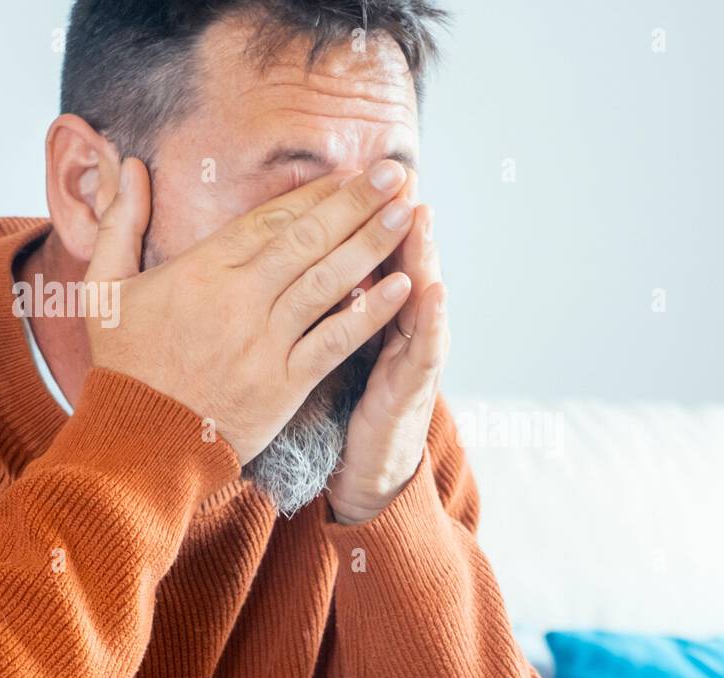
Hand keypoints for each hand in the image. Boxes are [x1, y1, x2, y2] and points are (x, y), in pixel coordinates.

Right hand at [83, 157, 416, 464]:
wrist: (139, 442)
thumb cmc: (124, 363)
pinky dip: (369, 314)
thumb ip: (120, 222)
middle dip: (356, 202)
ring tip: (408, 214)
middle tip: (397, 172)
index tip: (351, 171)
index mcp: (202, 270)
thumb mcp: (103, 287)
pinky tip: (403, 286)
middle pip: (308, 240)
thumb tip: (127, 164)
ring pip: (327, 282)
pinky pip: (334, 341)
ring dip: (372, 245)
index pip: (270, 219)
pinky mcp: (284, 384)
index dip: (316, 193)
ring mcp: (264, 342)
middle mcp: (239, 299)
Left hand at [327, 191, 447, 524]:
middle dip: (396, 218)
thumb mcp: (332, 342)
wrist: (373, 463)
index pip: (365, 253)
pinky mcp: (415, 386)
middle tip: (396, 172)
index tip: (352, 169)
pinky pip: (424, 348)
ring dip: (423, 254)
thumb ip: (324, 299)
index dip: (359, 214)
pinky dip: (430, 318)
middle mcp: (399, 322)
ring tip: (420, 214)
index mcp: (371, 309)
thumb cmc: (351, 397)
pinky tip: (431, 289)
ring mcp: (413, 352)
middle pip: (398, 262)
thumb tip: (292, 256)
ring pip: (419, 295)